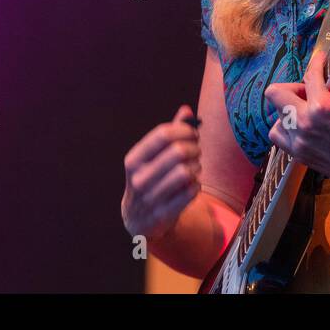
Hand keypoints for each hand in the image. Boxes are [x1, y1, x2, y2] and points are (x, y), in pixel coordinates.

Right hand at [121, 104, 201, 240]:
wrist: (139, 219)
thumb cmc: (150, 178)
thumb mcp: (152, 157)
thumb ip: (169, 133)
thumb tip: (186, 110)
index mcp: (133, 160)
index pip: (163, 134)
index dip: (184, 130)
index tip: (193, 133)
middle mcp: (138, 179)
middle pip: (178, 151)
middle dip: (194, 148)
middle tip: (196, 150)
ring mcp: (150, 198)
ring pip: (187, 172)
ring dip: (196, 167)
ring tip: (194, 167)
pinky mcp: (164, 214)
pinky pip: (191, 191)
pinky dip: (196, 184)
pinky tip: (192, 184)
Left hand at [264, 53, 329, 194]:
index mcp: (323, 106)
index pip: (309, 75)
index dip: (316, 62)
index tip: (319, 60)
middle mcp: (305, 123)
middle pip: (274, 93)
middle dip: (293, 86)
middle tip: (311, 92)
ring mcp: (299, 141)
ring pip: (276, 116)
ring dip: (289, 109)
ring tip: (308, 111)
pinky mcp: (299, 155)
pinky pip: (279, 136)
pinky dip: (287, 128)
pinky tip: (303, 126)